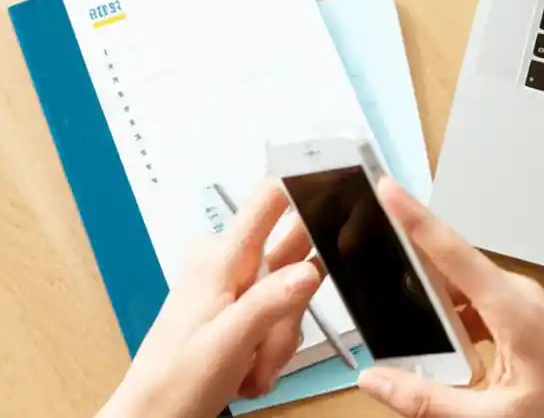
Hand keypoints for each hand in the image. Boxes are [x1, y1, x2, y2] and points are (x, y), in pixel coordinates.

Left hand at [98, 184, 321, 417]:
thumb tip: (311, 271)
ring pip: (294, 294)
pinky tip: (251, 368)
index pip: (270, 198)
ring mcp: (239, 287)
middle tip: (270, 342)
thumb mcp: (228, 342)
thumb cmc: (175, 381)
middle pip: (295, 255)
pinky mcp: (245, 309)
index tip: (345, 187)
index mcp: (221, 258)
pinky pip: (285, 317)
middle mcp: (231, 264)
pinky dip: (275, 348)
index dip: (306, 186)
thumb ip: (271, 303)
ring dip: (282, 336)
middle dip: (295, 303)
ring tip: (253, 365)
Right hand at [357, 179, 543, 417]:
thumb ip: (427, 401)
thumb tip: (379, 381)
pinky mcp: (524, 323)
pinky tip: (433, 345)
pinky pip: (476, 310)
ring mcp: (524, 309)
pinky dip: (450, 321)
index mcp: (515, 309)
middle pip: (451, 269)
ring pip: (462, 293)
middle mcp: (520, 298)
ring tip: (392, 310)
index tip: (389, 188)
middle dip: (410, 263)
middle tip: (368, 250)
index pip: (452, 251)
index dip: (415, 217)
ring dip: (429, 302)